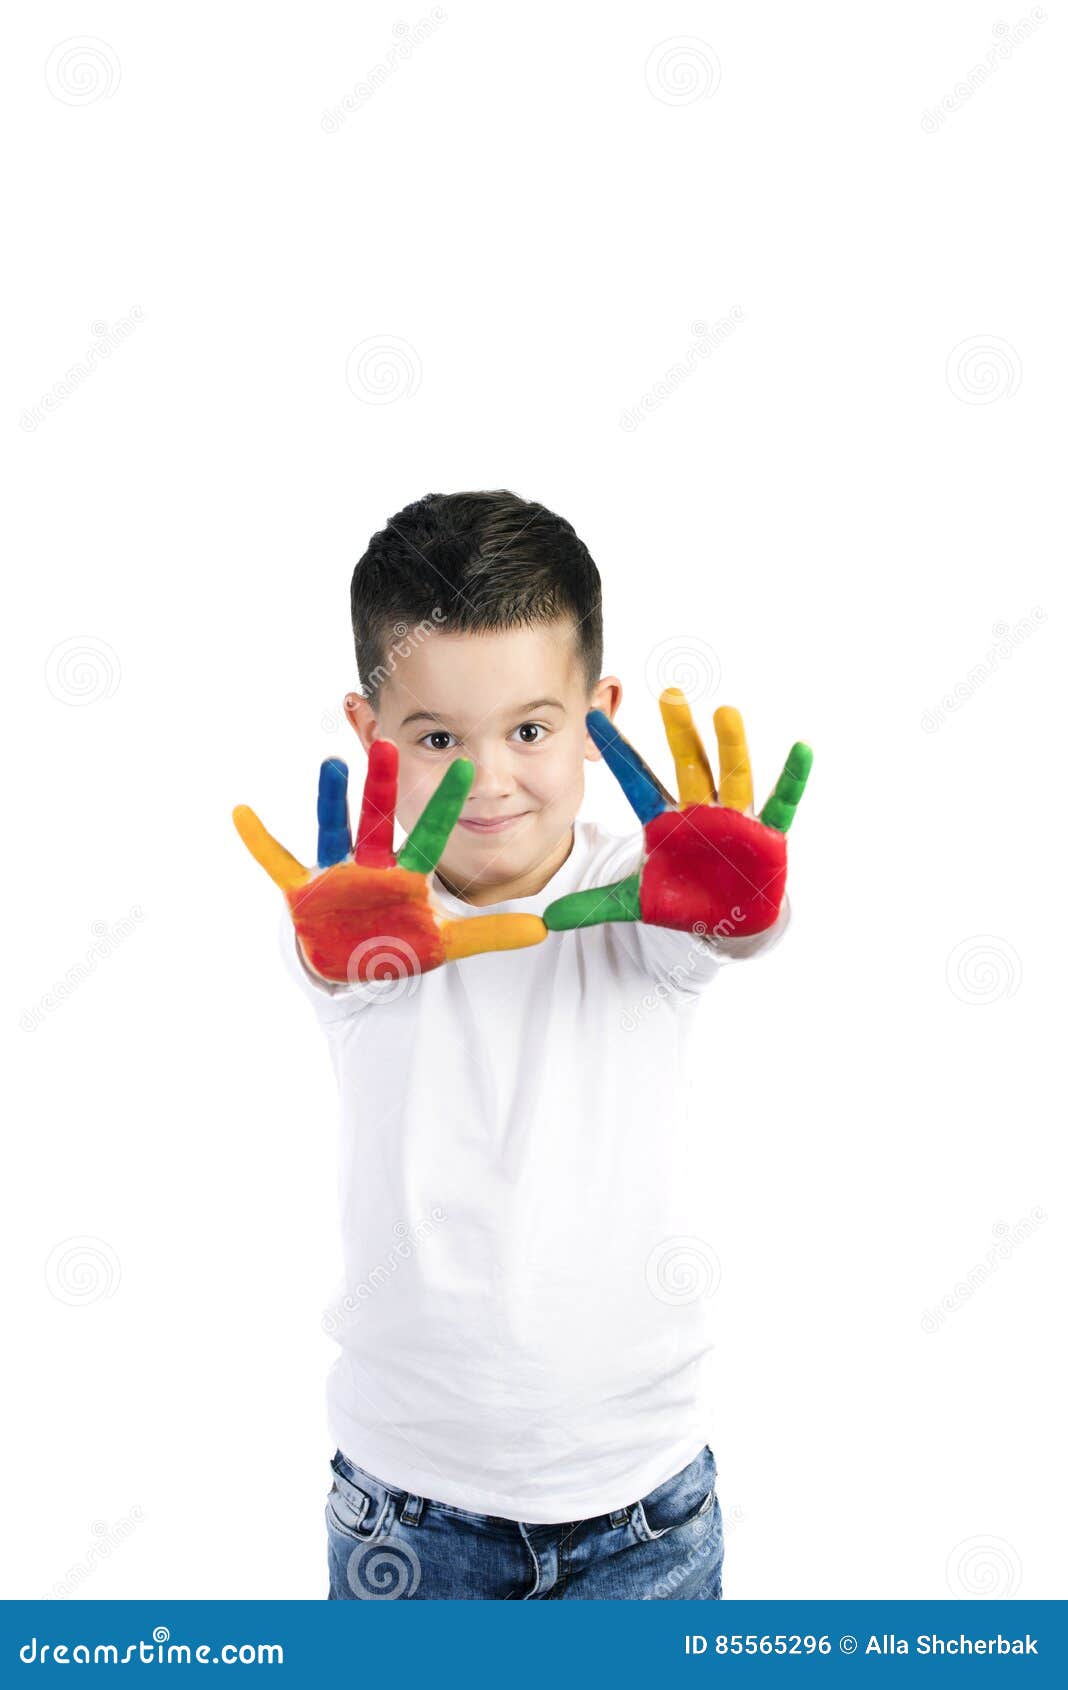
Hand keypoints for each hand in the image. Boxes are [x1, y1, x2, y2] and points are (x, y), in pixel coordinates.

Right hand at [233, 741, 545, 982]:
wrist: (356, 960)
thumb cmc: (399, 941)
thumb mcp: (447, 942)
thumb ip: (491, 934)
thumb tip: (545, 929)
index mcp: (408, 872)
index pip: (432, 833)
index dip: (447, 804)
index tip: (466, 767)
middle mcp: (372, 863)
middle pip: (379, 819)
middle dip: (383, 785)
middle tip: (389, 741)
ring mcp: (337, 873)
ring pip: (332, 830)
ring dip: (329, 803)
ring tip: (328, 766)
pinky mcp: (304, 889)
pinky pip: (278, 861)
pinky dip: (258, 841)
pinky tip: (240, 813)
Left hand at [543, 688, 811, 939]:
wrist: (730, 921)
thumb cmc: (687, 898)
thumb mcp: (637, 901)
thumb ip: (595, 904)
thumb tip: (547, 918)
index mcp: (665, 820)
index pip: (636, 779)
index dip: (617, 752)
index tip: (591, 717)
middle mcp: (700, 810)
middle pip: (689, 765)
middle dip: (679, 733)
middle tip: (668, 695)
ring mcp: (735, 819)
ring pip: (733, 776)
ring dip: (731, 747)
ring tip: (725, 712)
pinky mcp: (767, 834)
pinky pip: (783, 802)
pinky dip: (793, 778)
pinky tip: (801, 749)